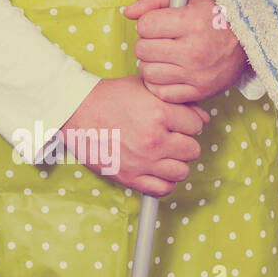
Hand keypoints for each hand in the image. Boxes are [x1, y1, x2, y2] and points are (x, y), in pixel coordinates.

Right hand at [61, 75, 210, 196]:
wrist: (75, 110)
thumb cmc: (108, 96)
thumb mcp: (144, 87)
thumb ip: (177, 100)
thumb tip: (202, 117)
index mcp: (159, 112)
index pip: (196, 125)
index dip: (187, 122)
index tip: (175, 122)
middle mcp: (154, 139)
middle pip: (192, 150)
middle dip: (183, 142)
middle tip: (169, 138)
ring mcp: (142, 160)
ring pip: (182, 171)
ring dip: (175, 163)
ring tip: (163, 154)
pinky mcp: (129, 176)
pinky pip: (163, 189)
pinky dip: (163, 181)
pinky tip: (156, 170)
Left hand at [123, 0, 248, 103]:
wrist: (250, 42)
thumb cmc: (214, 16)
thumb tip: (128, 12)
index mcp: (192, 23)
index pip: (145, 25)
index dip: (148, 22)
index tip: (160, 23)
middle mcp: (194, 51)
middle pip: (143, 49)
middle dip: (147, 42)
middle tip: (162, 40)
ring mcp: (197, 74)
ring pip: (148, 72)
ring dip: (151, 63)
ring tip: (164, 56)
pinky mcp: (200, 92)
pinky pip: (160, 92)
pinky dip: (159, 83)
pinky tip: (169, 72)